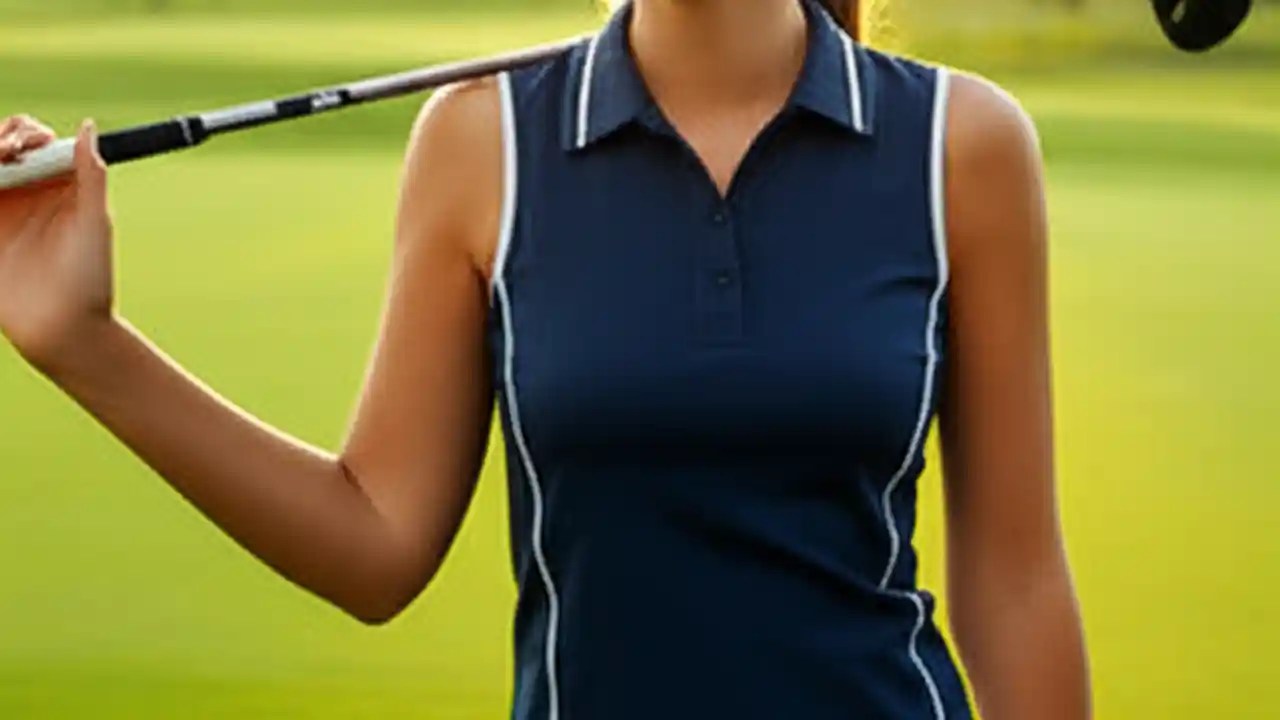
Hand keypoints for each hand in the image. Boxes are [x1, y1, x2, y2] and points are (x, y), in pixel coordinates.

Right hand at [0, 116, 114, 369]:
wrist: (62, 329)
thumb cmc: (90, 279)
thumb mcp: (96, 222)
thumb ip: (91, 174)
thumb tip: (89, 126)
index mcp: (59, 183)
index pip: (32, 138)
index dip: (24, 132)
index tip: (25, 147)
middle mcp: (27, 192)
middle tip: (4, 155)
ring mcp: (1, 210)